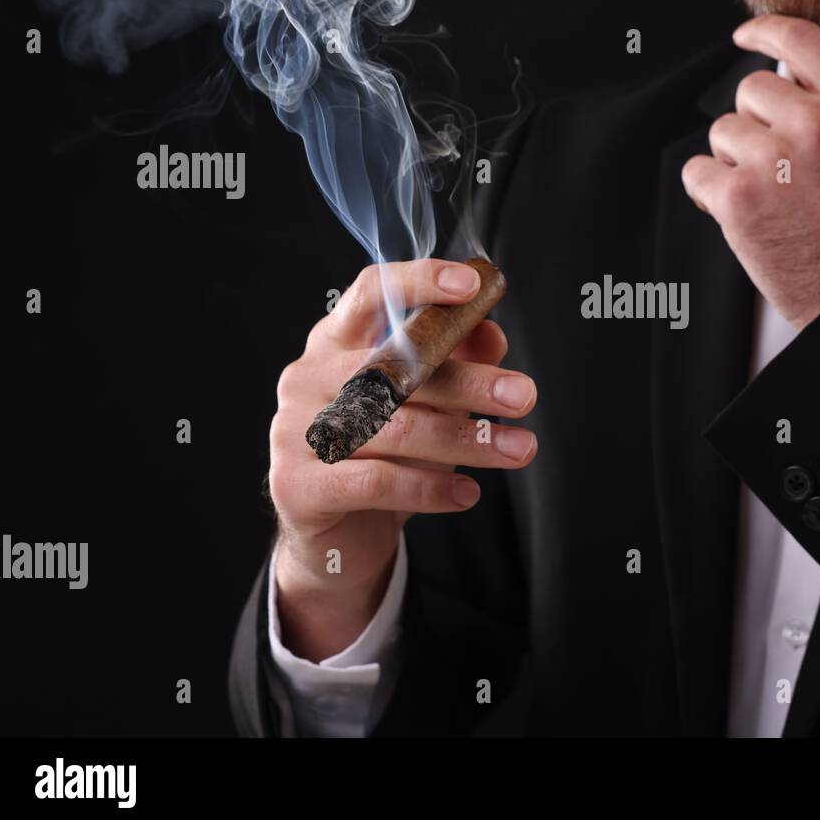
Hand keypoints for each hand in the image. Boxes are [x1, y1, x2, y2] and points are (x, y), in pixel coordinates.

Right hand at [268, 259, 538, 660]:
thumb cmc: (383, 456)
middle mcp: (309, 378)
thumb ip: (454, 361)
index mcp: (335, 341)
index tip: (471, 286)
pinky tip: (468, 491)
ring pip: (396, 429)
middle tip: (524, 394)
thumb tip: (492, 333)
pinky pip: (378, 482)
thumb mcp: (424, 402)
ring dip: (467, 440)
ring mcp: (296, 431)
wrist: (337, 536)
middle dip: (469, 381)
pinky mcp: (298, 487)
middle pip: (395, 369)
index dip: (420, 283)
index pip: (370, 293)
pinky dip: (432, 487)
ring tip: (517, 448)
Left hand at [682, 15, 819, 329]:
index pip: (798, 37)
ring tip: (771, 199)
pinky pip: (697, 171)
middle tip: (782, 170)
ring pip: (723, 132)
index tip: (744, 37)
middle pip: (751, 90)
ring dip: (735, 162)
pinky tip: (740, 214)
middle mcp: (814, 122)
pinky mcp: (738, 198)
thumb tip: (799, 72)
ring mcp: (773, 160)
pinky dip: (709, 193)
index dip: (763, 31)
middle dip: (757, 125)